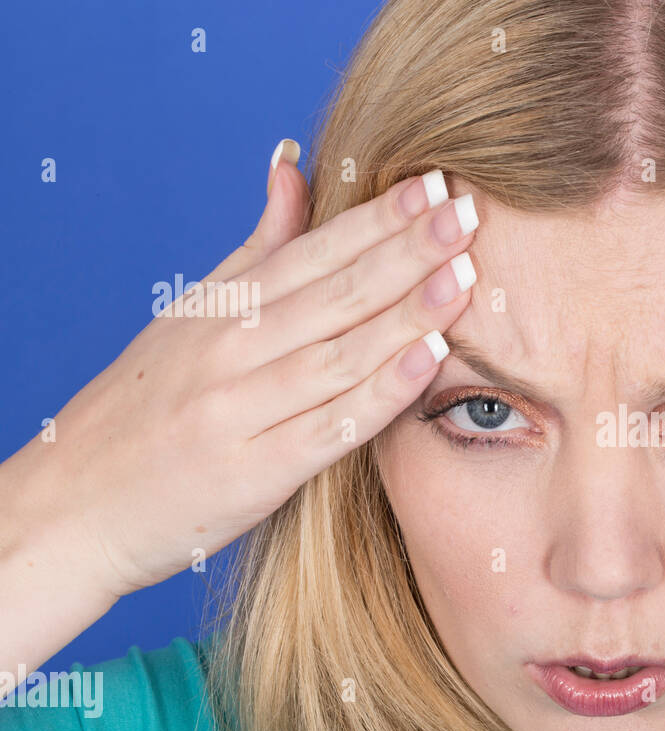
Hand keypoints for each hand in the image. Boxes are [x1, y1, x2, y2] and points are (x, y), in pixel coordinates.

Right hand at [1, 140, 478, 602]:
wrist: (73, 507)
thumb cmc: (144, 408)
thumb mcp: (191, 315)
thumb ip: (257, 247)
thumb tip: (293, 165)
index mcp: (221, 309)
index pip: (314, 252)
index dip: (378, 218)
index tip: (436, 183)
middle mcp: (229, 351)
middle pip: (335, 294)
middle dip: (407, 251)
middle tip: (468, 213)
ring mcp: (239, 412)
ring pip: (338, 353)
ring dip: (407, 314)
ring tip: (464, 278)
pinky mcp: (252, 474)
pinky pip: (328, 427)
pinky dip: (380, 393)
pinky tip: (429, 362)